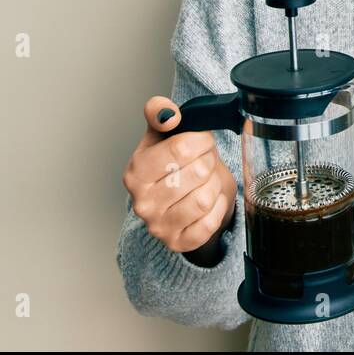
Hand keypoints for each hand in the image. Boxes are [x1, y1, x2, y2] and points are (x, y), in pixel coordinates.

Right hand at [122, 96, 237, 258]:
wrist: (182, 197)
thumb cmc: (172, 164)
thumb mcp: (163, 134)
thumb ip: (159, 113)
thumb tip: (167, 113)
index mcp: (135, 172)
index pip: (181, 148)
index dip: (201, 140)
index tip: (202, 140)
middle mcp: (142, 202)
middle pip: (197, 172)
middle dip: (208, 161)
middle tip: (205, 160)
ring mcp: (159, 226)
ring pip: (204, 199)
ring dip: (214, 184)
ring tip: (206, 179)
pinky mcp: (178, 242)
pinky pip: (210, 222)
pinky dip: (218, 206)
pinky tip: (210, 198)